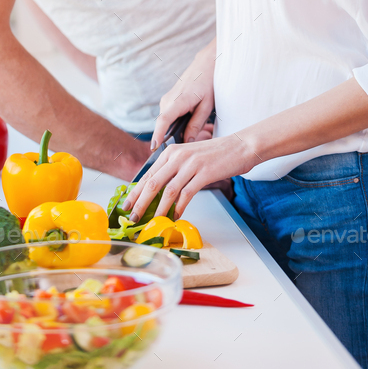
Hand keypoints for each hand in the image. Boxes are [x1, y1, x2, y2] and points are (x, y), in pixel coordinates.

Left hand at [122, 133, 251, 220]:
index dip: (135, 191)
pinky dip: (179, 208)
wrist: (240, 146)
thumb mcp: (189, 157)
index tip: (126, 205)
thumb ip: (174, 169)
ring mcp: (190, 164)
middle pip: (152, 183)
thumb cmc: (216, 154)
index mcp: (171, 151)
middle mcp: (178, 155)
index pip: (148, 174)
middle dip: (139, 202)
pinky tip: (175, 217)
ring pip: (167, 190)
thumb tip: (159, 192)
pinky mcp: (204, 173)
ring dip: (157, 209)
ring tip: (151, 222)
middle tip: (131, 217)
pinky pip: (186, 194)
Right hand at [151, 37, 216, 149]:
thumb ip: (196, 124)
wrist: (203, 66)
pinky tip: (189, 121)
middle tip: (189, 145)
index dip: (158, 134)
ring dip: (176, 131)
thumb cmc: (207, 85)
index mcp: (179, 100)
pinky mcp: (166, 101)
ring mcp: (165, 100)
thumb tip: (187, 141)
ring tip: (194, 130)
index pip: (164, 120)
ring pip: (166, 122)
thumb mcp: (207, 106)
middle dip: (173, 139)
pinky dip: (176, 124)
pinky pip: (168, 117)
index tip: (154, 147)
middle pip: (164, 126)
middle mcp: (168, 100)